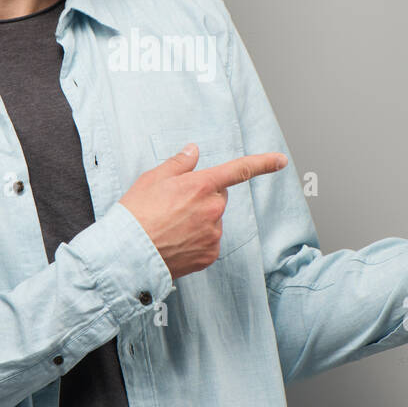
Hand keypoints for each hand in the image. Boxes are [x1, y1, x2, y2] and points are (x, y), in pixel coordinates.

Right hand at [119, 144, 287, 278]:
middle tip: (174, 204)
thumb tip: (193, 152)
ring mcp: (213, 234)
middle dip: (202, 196)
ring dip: (198, 219)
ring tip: (170, 226)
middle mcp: (212, 209)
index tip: (280, 160)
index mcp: (201, 185)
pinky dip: (196, 240)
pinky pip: (209, 241)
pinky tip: (176, 241)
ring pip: (212, 220)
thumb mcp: (152, 178)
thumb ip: (178, 163)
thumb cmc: (136, 214)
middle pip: (218, 196)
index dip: (263, 163)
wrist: (127, 254)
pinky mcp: (209, 254)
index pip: (239, 170)